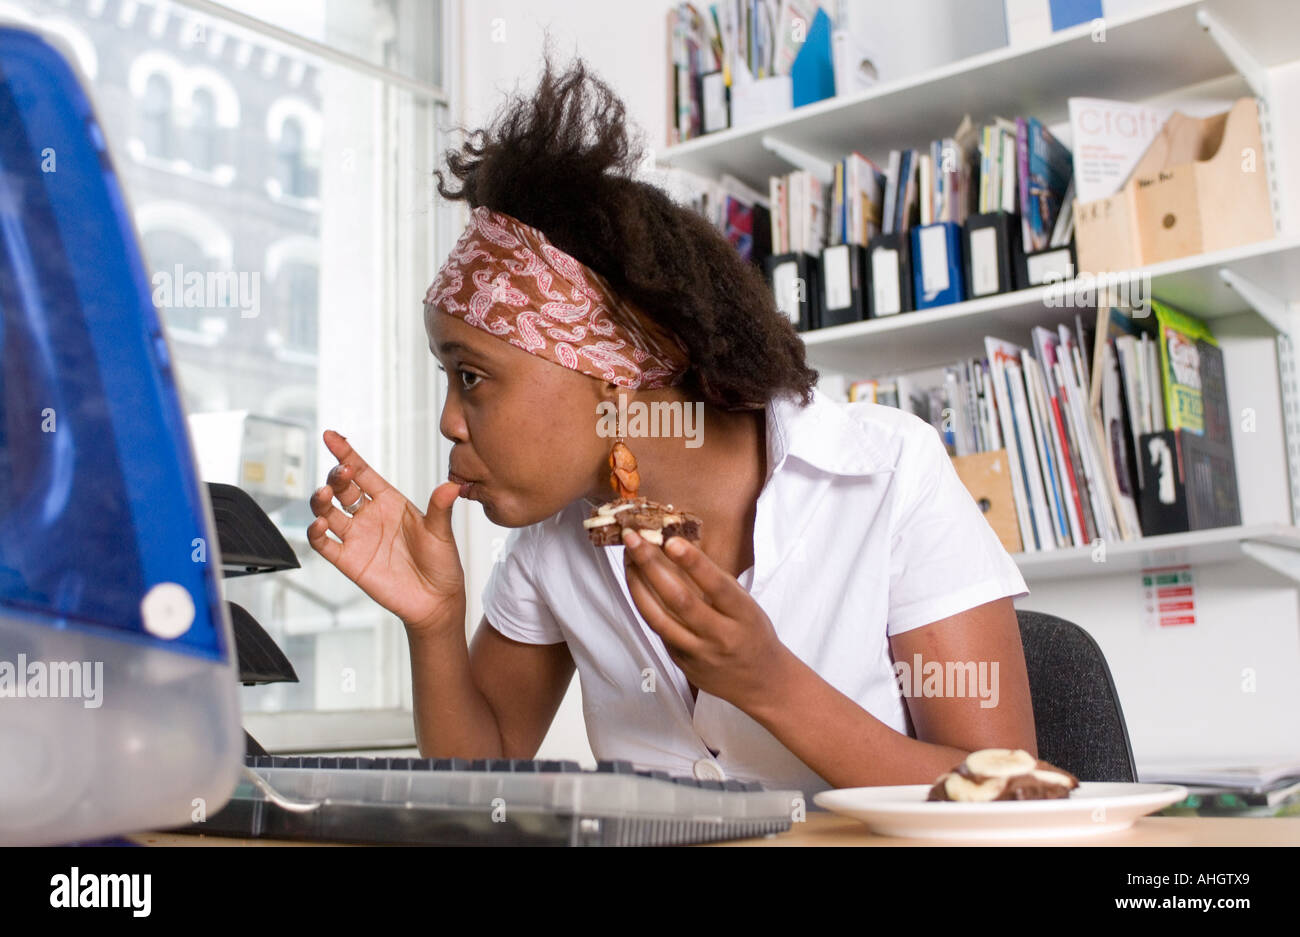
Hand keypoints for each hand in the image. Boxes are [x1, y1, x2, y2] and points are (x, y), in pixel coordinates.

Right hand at [307, 429, 465, 636]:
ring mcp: (357, 537)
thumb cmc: (442, 563)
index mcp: (391, 501)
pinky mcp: (349, 561)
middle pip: (342, 488)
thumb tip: (451, 484)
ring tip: (325, 494)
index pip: (362, 472)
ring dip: (321, 500)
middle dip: (336, 476)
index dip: (345, 453)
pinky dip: (316, 532)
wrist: (436, 601)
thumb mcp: (441, 533)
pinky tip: (319, 524)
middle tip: (342, 472)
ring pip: (327, 511)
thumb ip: (441, 508)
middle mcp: (370, 515)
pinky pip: (324, 543)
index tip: (330, 436)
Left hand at [620, 530, 791, 711]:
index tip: (671, 541)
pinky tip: (636, 585)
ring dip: (638, 586)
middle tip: (633, 539)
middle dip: (651, 566)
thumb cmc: (753, 633)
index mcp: (743, 615)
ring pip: (659, 619)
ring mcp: (698, 653)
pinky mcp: (682, 664)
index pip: (717, 586)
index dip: (693, 563)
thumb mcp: (746, 605)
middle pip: (680, 600)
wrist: (761, 682)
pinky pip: (659, 631)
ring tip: (628, 560)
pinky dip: (644, 605)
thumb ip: (718, 582)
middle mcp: (720, 636)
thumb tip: (681, 549)